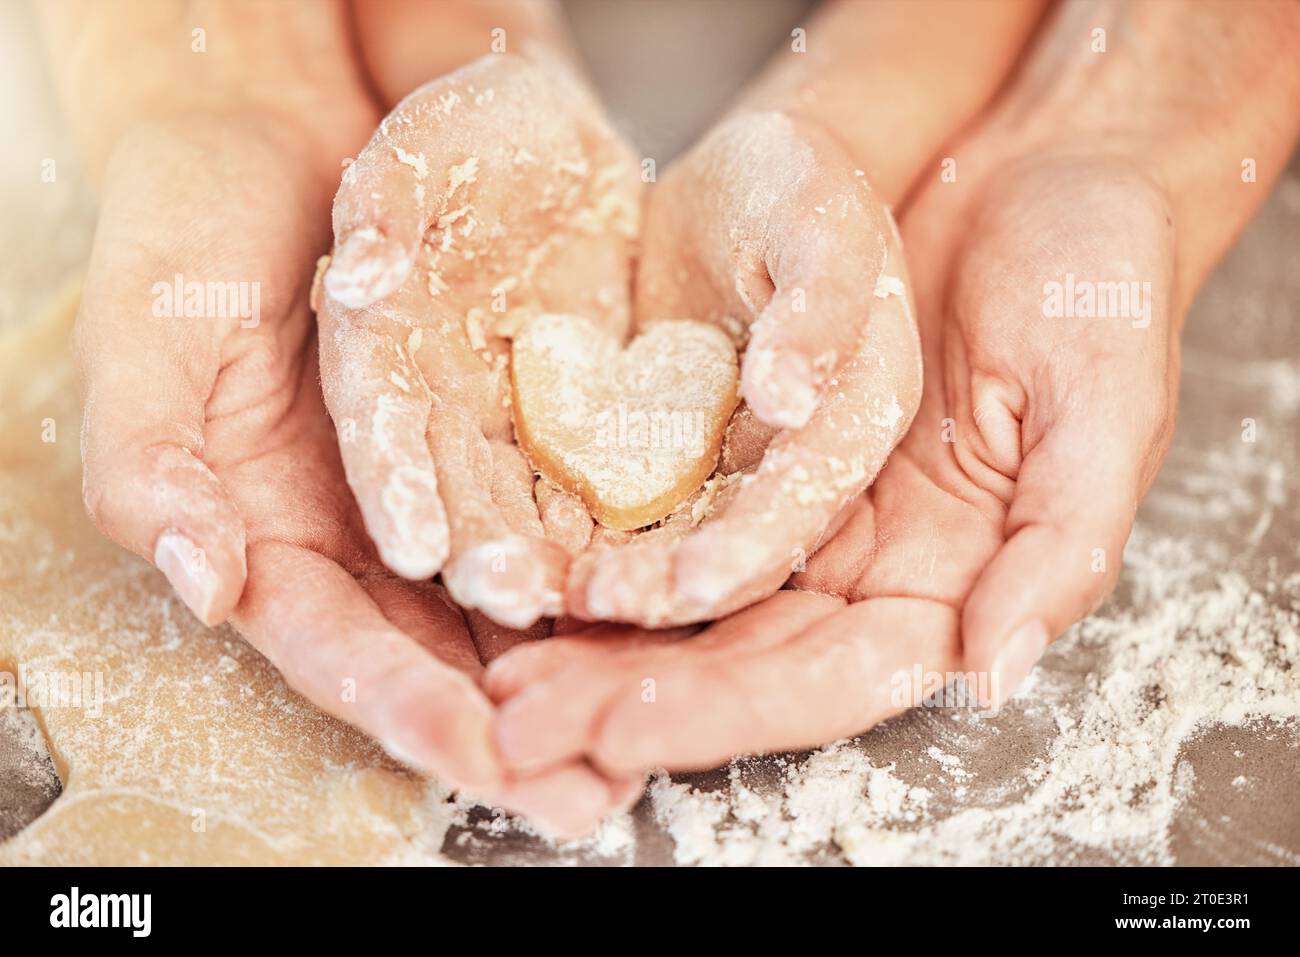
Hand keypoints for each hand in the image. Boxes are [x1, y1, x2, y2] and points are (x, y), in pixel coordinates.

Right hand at [63, 12, 633, 832]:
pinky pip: (566, 503)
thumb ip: (156, 470)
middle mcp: (370, 533)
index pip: (346, 648)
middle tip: (591, 793)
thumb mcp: (147, 342)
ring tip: (647, 730)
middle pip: (447, 653)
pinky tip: (666, 601)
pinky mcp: (508, 429)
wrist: (277, 138)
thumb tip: (204, 586)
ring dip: (582, 667)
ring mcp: (446, 486)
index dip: (411, 708)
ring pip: (520, 598)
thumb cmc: (188, 238)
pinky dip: (610, 557)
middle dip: (519, 727)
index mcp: (277, 538)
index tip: (484, 758)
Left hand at [483, 144, 1178, 773]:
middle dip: (630, 694)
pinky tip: (532, 572)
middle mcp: (866, 563)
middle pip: (736, 658)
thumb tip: (993, 671)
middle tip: (525, 723)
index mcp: (950, 578)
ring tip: (507, 672)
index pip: (828, 677)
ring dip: (596, 643)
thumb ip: (1059, 544)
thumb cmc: (1096, 279)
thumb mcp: (1103, 404)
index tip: (625, 725)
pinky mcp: (750, 443)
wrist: (1036, 174)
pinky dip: (602, 545)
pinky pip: (667, 510)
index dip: (726, 709)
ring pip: (687, 602)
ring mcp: (802, 510)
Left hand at [563, 110, 922, 627]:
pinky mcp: (665, 458)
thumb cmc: (800, 184)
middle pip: (740, 556)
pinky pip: (623, 513)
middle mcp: (795, 462)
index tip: (690, 588)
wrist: (739, 182)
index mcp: (859, 414)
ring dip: (617, 591)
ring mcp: (727, 469)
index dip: (754, 550)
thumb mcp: (822, 224)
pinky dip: (578, 546)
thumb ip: (820, 308)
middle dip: (672, 597)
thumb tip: (791, 400)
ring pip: (675, 549)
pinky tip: (523, 567)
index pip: (810, 499)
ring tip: (542, 613)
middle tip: (596, 612)